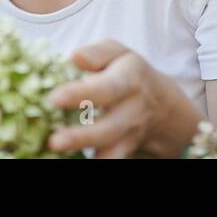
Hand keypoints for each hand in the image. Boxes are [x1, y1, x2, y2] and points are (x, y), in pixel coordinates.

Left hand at [44, 39, 202, 157]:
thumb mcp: (118, 52)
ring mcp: (129, 137)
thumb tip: (75, 57)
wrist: (161, 105)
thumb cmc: (128, 72)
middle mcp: (131, 113)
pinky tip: (62, 160)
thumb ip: (97, 53)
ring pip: (112, 153)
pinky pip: (110, 160)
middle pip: (108, 130)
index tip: (55, 98)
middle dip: (81, 138)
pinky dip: (94, 163)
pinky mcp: (123, 152)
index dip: (80, 95)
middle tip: (54, 141)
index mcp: (128, 82)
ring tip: (59, 152)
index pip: (105, 89)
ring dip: (90, 158)